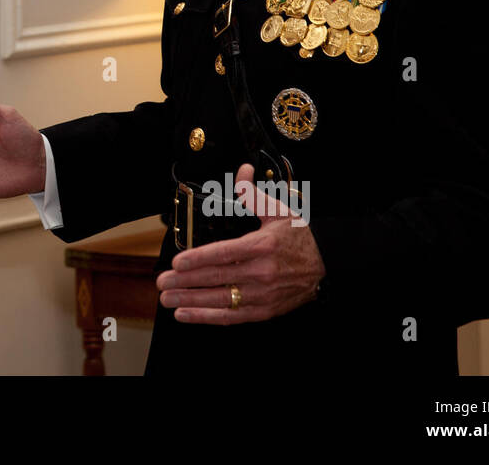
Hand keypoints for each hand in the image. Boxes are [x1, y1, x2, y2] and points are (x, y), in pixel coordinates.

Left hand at [157, 163, 323, 323]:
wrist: (327, 263)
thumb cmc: (298, 237)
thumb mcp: (278, 211)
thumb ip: (253, 194)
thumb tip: (241, 171)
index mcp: (262, 246)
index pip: (224, 254)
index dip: (198, 259)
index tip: (177, 262)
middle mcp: (262, 273)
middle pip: (217, 279)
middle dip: (186, 282)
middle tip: (162, 281)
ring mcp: (263, 295)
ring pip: (221, 300)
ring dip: (190, 301)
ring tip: (167, 299)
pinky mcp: (264, 311)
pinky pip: (231, 317)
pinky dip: (207, 317)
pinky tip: (186, 314)